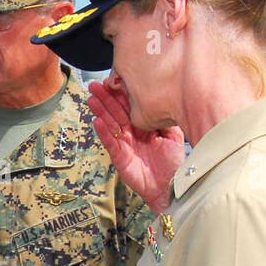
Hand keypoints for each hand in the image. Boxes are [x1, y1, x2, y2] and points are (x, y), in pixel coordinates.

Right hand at [87, 78, 184, 212]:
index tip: (114, 80)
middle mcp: (132, 133)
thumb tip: (161, 99)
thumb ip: (165, 117)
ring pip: (109, 124)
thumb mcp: (174, 135)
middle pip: (116, 112)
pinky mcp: (119, 156)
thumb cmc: (173, 162)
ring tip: (91, 98)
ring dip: (100, 111)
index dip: (121, 94)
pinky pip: (109, 141)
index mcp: (144, 125)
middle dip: (105, 98)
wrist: (170, 185)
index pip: (130, 106)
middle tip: (95, 85)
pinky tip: (96, 120)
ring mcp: (124, 144)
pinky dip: (103, 131)